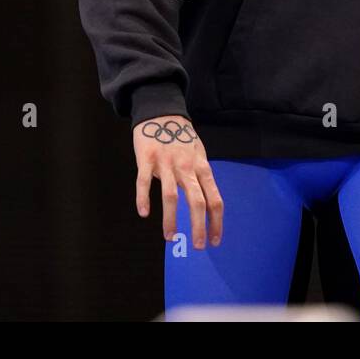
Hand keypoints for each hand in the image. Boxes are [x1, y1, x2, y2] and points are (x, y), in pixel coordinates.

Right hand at [133, 114, 222, 248]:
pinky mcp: (146, 158)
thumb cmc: (182, 138)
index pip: (214, 199)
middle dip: (198, 226)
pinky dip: (143, 198)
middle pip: (196, 201)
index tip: (214, 241)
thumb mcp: (199, 156)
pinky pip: (144, 181)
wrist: (162, 112)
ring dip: (171, 218)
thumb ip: (201, 178)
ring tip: (170, 237)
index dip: (216, 222)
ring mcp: (166, 163)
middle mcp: (186, 167)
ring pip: (170, 195)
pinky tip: (144, 213)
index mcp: (201, 168)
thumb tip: (207, 206)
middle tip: (198, 246)